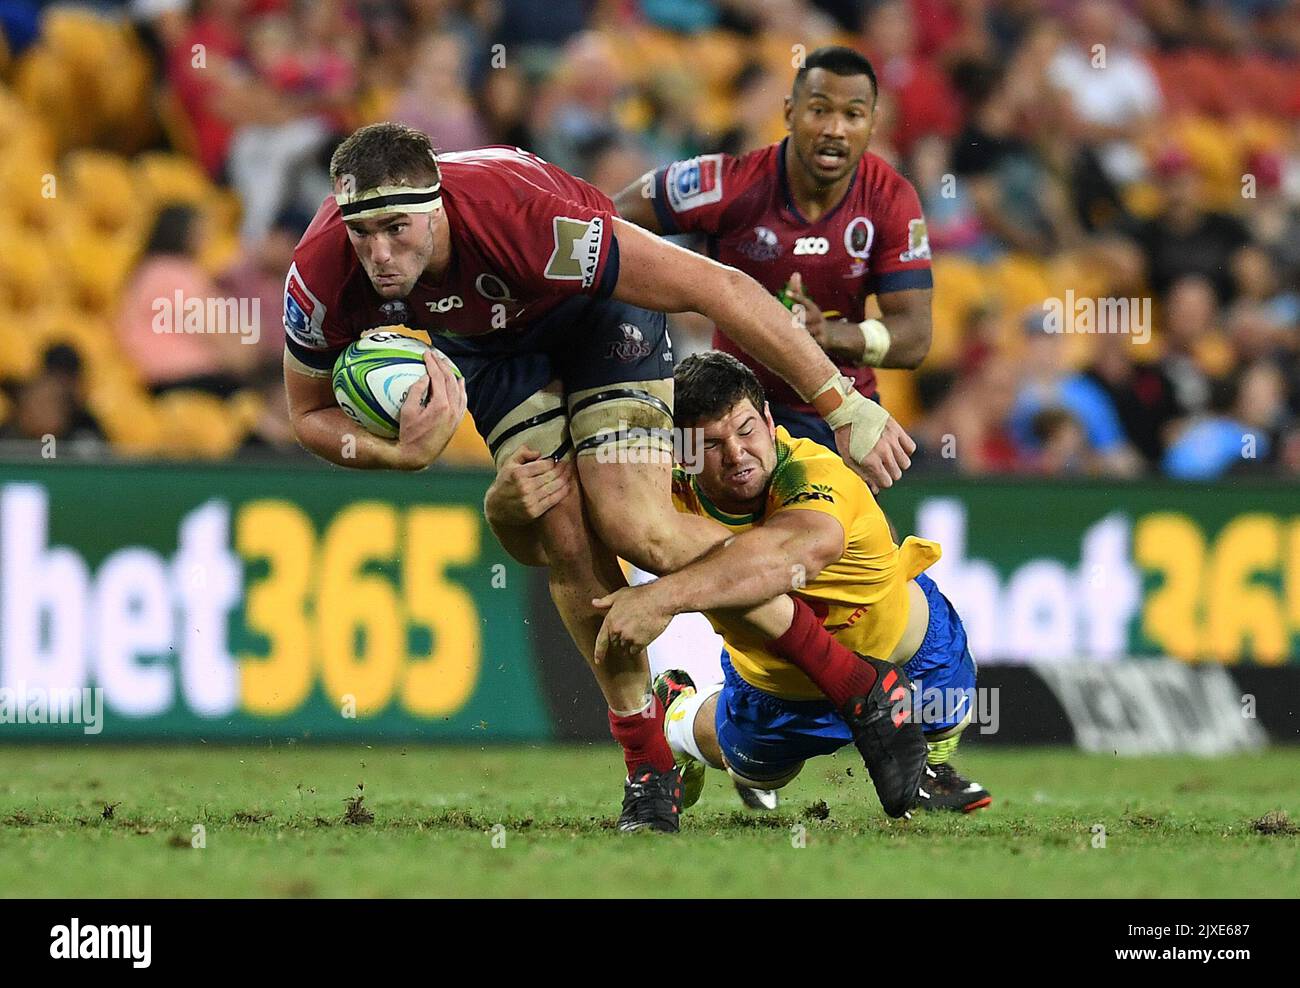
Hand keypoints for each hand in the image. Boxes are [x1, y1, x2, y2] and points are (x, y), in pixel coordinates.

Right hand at [395, 351, 467, 469]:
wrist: (419, 455)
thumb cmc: (409, 434)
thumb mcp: (407, 411)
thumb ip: (416, 391)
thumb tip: (424, 377)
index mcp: (441, 405)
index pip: (439, 378)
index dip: (432, 364)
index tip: (426, 354)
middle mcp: (453, 409)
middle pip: (450, 380)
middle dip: (442, 365)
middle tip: (435, 356)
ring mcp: (457, 416)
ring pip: (459, 389)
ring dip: (453, 375)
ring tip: (446, 365)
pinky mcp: (457, 421)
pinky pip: (463, 401)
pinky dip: (461, 389)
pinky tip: (459, 383)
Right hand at [484, 445, 573, 525]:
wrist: (496, 507)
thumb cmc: (505, 482)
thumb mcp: (509, 463)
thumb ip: (522, 453)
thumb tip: (539, 452)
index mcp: (518, 473)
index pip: (544, 465)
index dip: (552, 462)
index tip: (556, 460)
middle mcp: (524, 487)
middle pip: (551, 475)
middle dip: (562, 469)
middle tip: (567, 464)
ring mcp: (530, 500)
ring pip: (554, 487)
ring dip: (565, 478)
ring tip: (569, 472)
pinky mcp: (535, 511)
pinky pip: (553, 499)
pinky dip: (563, 491)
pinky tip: (567, 485)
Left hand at [591, 585, 674, 664]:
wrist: (659, 600)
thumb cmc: (642, 596)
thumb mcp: (619, 595)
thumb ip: (605, 601)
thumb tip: (595, 603)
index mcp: (610, 621)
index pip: (601, 641)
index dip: (599, 653)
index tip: (598, 660)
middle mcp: (618, 631)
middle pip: (615, 644)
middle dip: (619, 639)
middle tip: (629, 629)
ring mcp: (629, 638)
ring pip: (625, 649)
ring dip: (628, 644)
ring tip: (637, 631)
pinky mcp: (640, 643)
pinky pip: (635, 651)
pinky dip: (637, 647)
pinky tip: (642, 636)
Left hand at [785, 272, 825, 338]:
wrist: (829, 335)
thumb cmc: (811, 317)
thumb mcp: (807, 305)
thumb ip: (798, 291)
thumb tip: (795, 273)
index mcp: (812, 308)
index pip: (805, 301)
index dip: (797, 297)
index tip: (787, 293)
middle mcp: (817, 318)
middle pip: (804, 317)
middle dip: (796, 316)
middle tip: (785, 315)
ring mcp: (819, 330)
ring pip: (805, 331)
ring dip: (795, 331)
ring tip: (780, 330)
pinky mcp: (820, 343)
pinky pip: (809, 343)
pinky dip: (800, 344)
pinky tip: (787, 344)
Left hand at [835, 414, 914, 493]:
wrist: (847, 412)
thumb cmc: (845, 437)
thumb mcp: (848, 459)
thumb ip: (863, 475)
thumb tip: (876, 490)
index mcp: (870, 461)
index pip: (887, 482)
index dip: (882, 482)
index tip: (879, 477)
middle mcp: (883, 452)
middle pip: (897, 474)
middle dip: (890, 473)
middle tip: (882, 466)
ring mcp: (891, 440)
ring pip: (905, 463)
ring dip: (898, 463)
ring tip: (889, 457)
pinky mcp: (897, 429)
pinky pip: (911, 447)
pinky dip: (906, 450)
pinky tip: (896, 448)